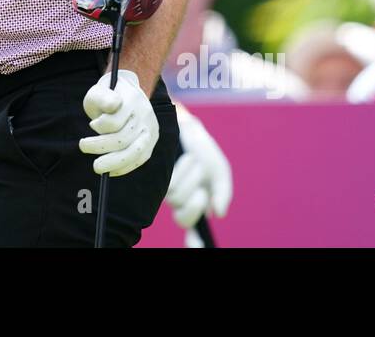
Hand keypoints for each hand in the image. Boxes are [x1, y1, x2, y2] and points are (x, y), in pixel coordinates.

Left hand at [79, 69, 158, 176]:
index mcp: (132, 100)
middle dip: (101, 146)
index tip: (92, 124)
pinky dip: (124, 168)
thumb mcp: (99, 91)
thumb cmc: (107, 96)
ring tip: (97, 167)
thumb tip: (113, 105)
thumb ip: (103, 97)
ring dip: (113, 162)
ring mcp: (150, 129)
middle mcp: (145, 115)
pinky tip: (111, 171)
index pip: (115, 121)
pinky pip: (140, 159)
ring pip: (134, 152)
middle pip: (123, 139)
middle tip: (83, 147)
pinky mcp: (151, 141)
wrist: (126, 92)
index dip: (100, 125)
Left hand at [166, 104, 232, 240]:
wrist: (187, 126)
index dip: (194, 241)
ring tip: (192, 158)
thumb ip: (221, 192)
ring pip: (174, 196)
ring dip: (188, 176)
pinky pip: (165, 181)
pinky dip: (180, 170)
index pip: (190, 228)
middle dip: (195, 196)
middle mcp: (176, 199)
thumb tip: (218, 214)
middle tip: (201, 177)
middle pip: (182, 214)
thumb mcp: (219, 171)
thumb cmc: (203, 151)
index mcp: (192, 202)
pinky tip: (184, 157)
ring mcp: (163, 187)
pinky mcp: (153, 174)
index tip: (197, 248)